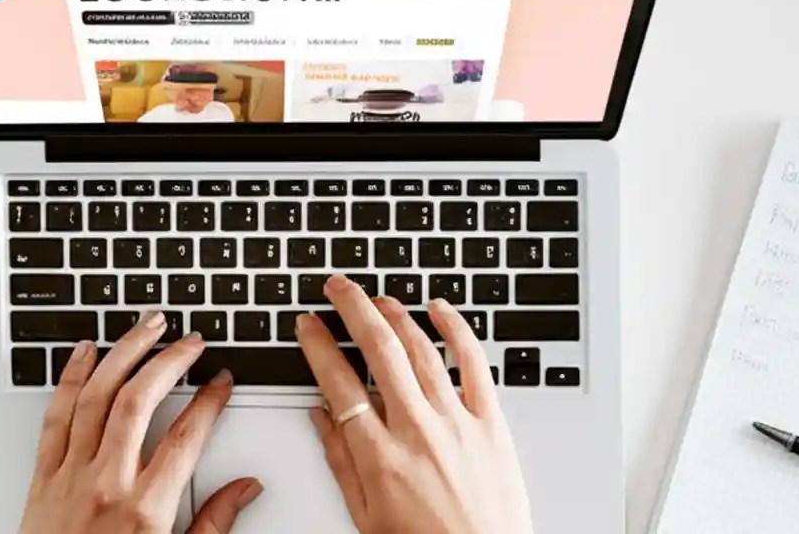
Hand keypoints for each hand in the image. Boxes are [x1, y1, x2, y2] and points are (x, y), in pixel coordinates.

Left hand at [19, 312, 262, 533]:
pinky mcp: (41, 478)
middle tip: (190, 341)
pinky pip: (56, 415)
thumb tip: (246, 489)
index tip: (222, 382)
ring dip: (124, 353)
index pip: (187, 436)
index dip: (210, 401)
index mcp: (145, 511)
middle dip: (169, 360)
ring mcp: (70, 476)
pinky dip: (72, 378)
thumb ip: (214, 524)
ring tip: (147, 327)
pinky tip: (86, 354)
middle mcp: (106, 484)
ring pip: (96, 396)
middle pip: (139, 400)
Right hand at [296, 275, 532, 533]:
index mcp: (380, 457)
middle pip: (379, 349)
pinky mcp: (491, 422)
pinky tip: (439, 309)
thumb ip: (340, 460)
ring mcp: (457, 422)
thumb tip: (320, 415)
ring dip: (396, 314)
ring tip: (377, 297)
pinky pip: (474, 363)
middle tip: (338, 288)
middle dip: (353, 308)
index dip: (318, 345)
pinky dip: (456, 329)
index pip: (339, 382)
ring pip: (421, 348)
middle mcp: (417, 431)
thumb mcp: (365, 515)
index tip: (308, 325)